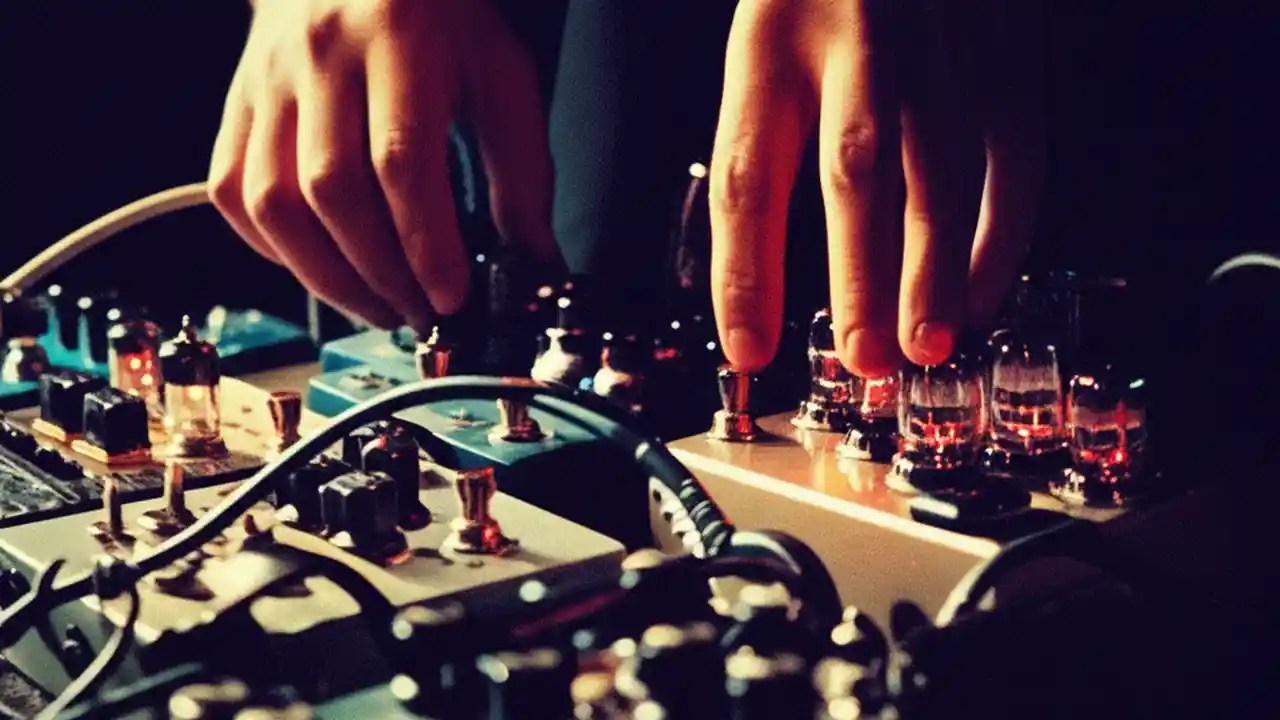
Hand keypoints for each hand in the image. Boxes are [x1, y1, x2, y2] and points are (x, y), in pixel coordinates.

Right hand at [208, 0, 558, 333]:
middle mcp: (319, 53)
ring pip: (271, 201)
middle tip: (417, 311)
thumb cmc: (441, 15)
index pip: (400, 160)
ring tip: (375, 304)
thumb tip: (535, 261)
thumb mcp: (501, 72)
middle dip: (378, 272)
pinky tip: (322, 266)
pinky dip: (275, 248)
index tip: (451, 296)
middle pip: (330, 189)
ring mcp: (267, 78)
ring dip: (324, 276)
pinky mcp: (238, 102)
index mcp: (397, 36)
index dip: (425, 242)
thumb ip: (521, 168)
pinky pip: (233, 192)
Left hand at [709, 0, 1044, 375]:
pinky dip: (1001, 230)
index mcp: (771, 43)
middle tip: (865, 362)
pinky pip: (1014, 151)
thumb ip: (762, 139)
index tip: (746, 349)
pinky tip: (981, 289)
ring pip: (945, 165)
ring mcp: (940, 39)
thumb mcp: (764, 41)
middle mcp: (857, 41)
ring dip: (939, 268)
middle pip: (854, 167)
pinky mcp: (1004, 48)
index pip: (746, 171)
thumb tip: (755, 264)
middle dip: (860, 276)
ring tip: (925, 345)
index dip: (745, 271)